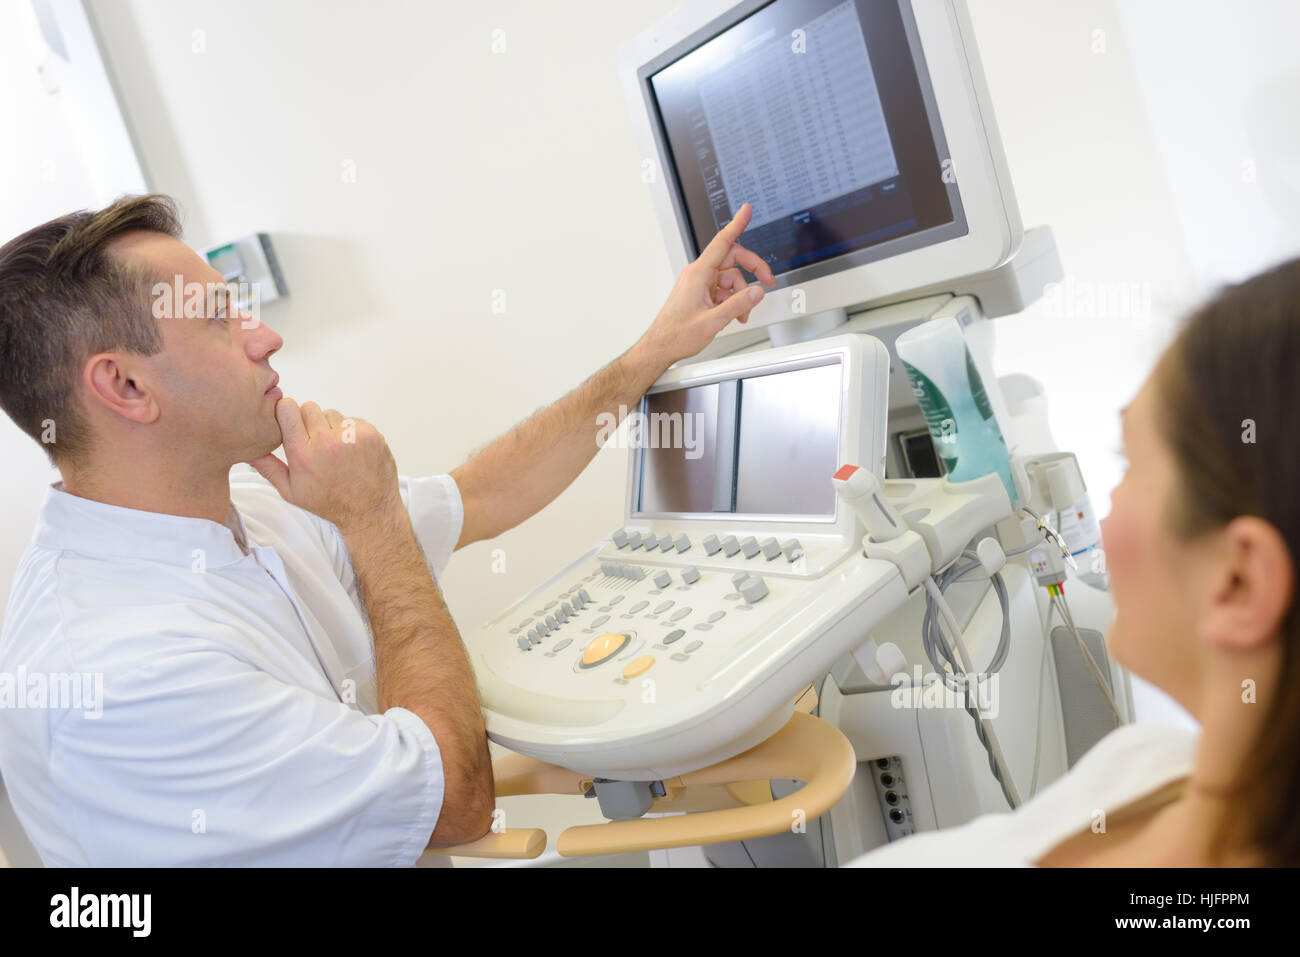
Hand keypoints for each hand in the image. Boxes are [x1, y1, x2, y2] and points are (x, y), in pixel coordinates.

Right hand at [247, 399, 402, 534]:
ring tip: (333, 450)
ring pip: (331, 413)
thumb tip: (247, 451)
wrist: (369, 510)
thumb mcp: (292, 492)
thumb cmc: (328, 502)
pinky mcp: (370, 434)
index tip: (288, 422)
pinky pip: (351, 420)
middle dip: (307, 421)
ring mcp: (351, 436)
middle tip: (313, 441)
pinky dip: (349, 432)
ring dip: (329, 427)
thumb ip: (268, 468)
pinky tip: (351, 452)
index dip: (286, 413)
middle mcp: (327, 442)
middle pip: (308, 407)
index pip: (287, 409)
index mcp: (303, 454)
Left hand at [636, 203, 777, 365]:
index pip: (722, 242)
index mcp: (698, 273)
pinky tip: (734, 314)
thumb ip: (738, 305)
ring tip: (743, 313)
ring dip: (741, 294)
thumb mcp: (712, 322)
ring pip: (730, 277)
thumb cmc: (676, 334)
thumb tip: (756, 292)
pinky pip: (723, 289)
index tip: (746, 210)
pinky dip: (732, 300)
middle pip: (732, 260)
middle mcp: (698, 274)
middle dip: (752, 270)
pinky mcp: (700, 292)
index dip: (737, 224)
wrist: (661, 346)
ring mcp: (699, 283)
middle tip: (767, 282)